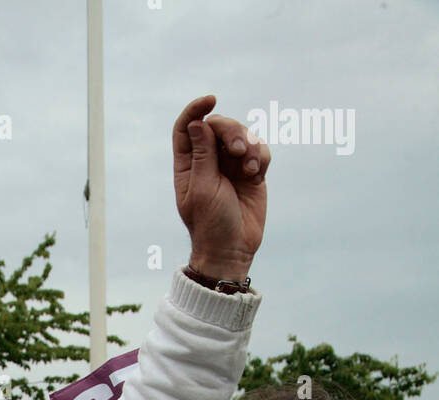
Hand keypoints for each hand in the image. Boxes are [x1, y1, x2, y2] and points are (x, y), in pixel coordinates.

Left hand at [173, 95, 269, 283]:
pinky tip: (256, 175)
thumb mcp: (203, 189)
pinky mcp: (252, 173)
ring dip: (249, 145)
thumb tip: (198, 122)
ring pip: (243, 135)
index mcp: (188, 165)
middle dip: (231, 131)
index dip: (196, 109)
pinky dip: (261, 156)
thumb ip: (202, 155)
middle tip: (238, 150)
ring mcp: (231, 166)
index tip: (211, 100)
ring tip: (249, 168)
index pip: (187, 127)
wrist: (232, 250)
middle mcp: (209, 161)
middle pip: (219, 125)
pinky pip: (260, 150)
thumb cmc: (211, 224)